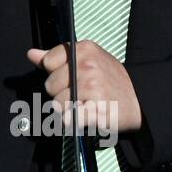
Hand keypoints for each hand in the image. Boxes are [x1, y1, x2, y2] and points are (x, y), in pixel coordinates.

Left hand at [27, 40, 141, 133]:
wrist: (140, 102)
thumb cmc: (110, 81)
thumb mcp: (88, 60)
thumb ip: (58, 57)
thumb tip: (31, 54)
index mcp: (84, 49)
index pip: (48, 61)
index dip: (56, 73)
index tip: (71, 77)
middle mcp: (87, 65)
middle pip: (50, 85)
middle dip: (61, 93)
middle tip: (81, 94)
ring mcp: (91, 87)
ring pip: (57, 104)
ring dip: (68, 110)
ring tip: (85, 105)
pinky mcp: (94, 109)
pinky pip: (68, 119)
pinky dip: (74, 122)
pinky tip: (86, 117)